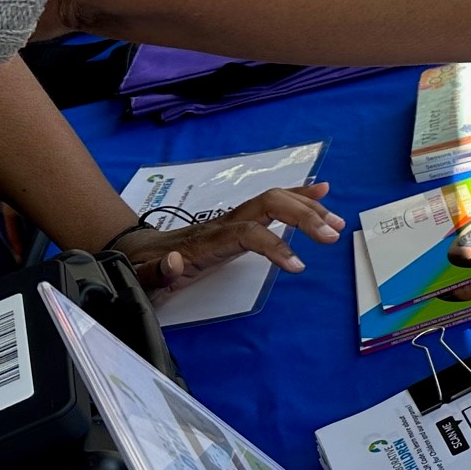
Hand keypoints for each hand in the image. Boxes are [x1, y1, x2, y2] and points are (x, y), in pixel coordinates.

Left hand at [118, 183, 342, 293]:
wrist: (134, 252)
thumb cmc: (141, 270)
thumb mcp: (140, 278)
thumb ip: (155, 274)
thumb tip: (175, 262)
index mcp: (206, 240)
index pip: (248, 233)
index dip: (275, 245)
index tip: (299, 266)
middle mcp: (225, 222)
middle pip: (270, 205)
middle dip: (304, 216)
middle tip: (332, 236)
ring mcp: (234, 219)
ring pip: (275, 201)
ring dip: (309, 207)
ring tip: (336, 223)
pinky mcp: (240, 222)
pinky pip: (272, 203)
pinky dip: (299, 195)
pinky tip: (322, 191)